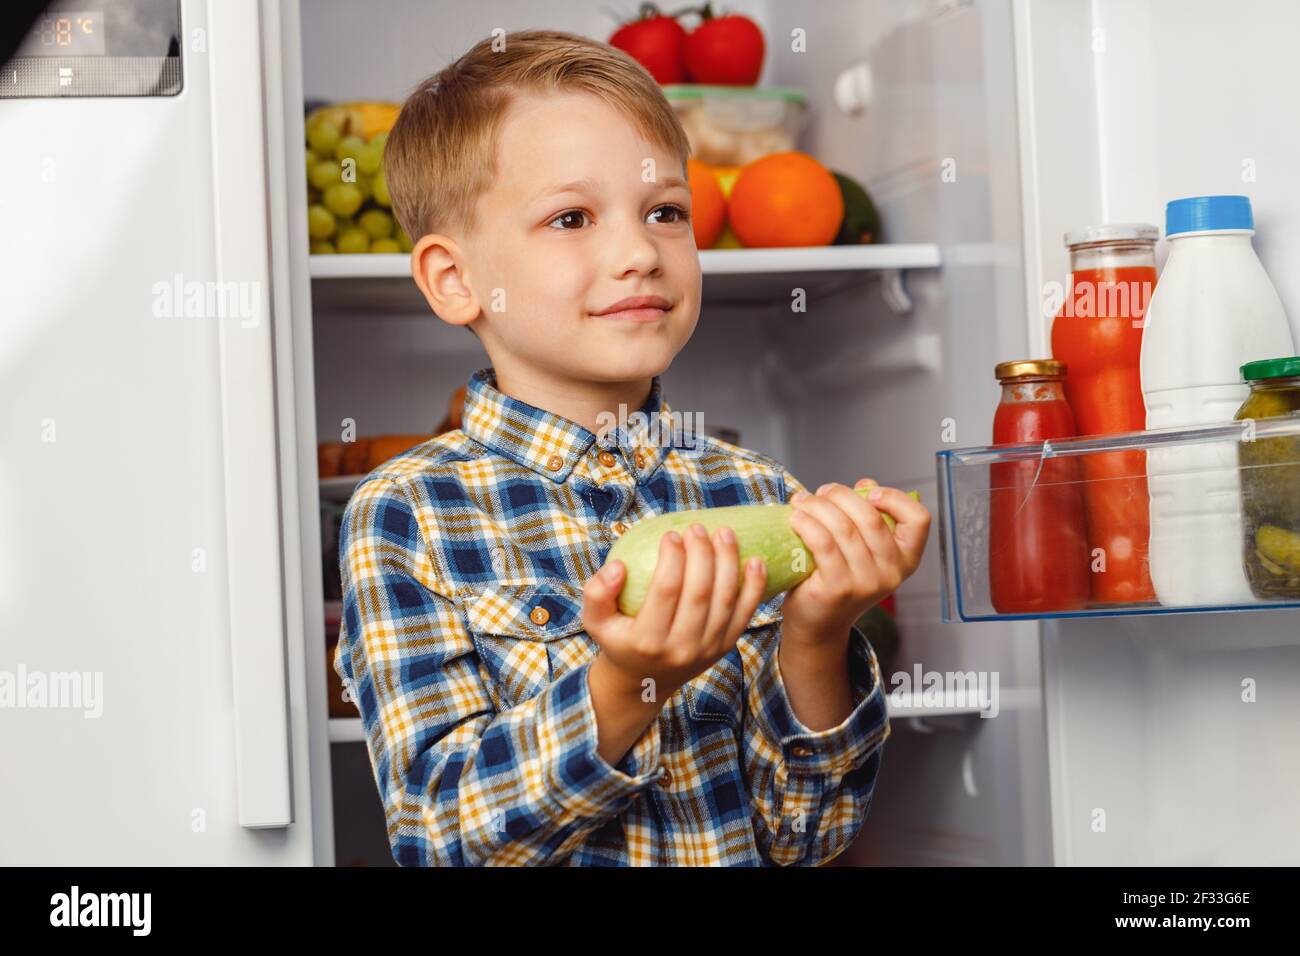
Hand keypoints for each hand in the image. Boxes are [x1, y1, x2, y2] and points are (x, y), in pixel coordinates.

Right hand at [582, 521, 768, 701]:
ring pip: (725, 600)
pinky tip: (756, 560)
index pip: (665, 591)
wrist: (645, 681)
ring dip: (729, 562)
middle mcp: (680, 649)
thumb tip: (619, 566)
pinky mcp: (725, 648)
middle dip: (702, 554)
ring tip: (725, 533)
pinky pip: (745, 614)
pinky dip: (754, 586)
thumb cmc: (619, 639)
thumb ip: (597, 592)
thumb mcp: (595, 621)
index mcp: (647, 641)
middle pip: (700, 593)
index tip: (672, 534)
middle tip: (698, 528)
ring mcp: (707, 650)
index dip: (672, 558)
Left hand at [780, 479, 929, 646]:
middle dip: (841, 496)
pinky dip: (807, 524)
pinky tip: (796, 518)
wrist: (819, 622)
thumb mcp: (863, 549)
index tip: (869, 493)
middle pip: (871, 518)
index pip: (919, 520)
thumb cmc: (841, 577)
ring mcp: (865, 583)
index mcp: (905, 559)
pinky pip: (823, 544)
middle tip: (821, 492)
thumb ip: (868, 516)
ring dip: (818, 506)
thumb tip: (865, 485)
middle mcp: (891, 573)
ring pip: (843, 528)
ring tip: (802, 501)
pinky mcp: (837, 588)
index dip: (896, 499)